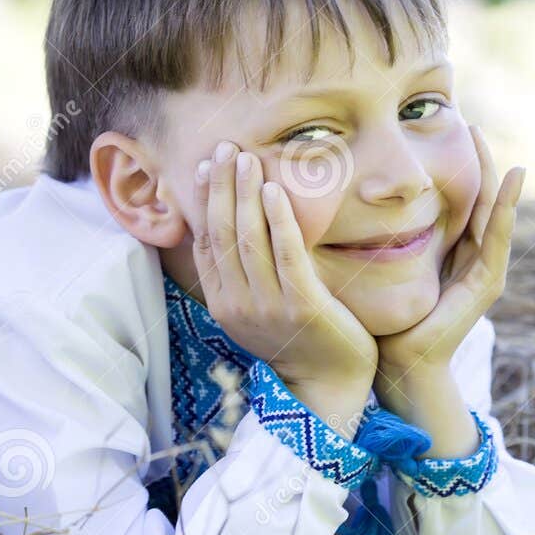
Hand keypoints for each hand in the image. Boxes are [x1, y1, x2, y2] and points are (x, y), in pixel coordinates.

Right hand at [191, 140, 377, 405]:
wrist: (328, 386)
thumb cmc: (298, 341)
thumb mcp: (257, 310)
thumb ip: (243, 276)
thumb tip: (233, 230)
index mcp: (223, 303)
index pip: (206, 243)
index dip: (205, 201)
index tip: (209, 167)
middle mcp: (237, 304)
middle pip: (222, 234)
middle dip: (222, 187)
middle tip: (224, 148)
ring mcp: (267, 306)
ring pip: (247, 240)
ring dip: (245, 194)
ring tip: (246, 158)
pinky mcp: (301, 305)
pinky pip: (285, 254)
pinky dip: (278, 219)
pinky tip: (274, 189)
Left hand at [375, 124, 521, 396]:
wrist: (399, 365)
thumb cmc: (381, 321)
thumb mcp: (376, 267)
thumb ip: (371, 239)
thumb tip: (336, 202)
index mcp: (443, 252)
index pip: (452, 201)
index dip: (450, 168)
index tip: (439, 131)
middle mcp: (468, 257)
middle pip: (476, 199)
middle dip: (475, 162)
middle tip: (468, 122)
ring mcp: (483, 269)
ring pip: (492, 210)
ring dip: (492, 173)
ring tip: (485, 140)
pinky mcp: (488, 282)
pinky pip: (500, 236)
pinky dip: (508, 207)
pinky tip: (512, 179)